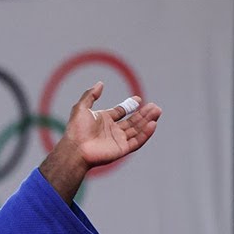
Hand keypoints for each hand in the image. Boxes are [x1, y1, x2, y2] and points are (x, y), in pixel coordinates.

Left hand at [39, 81, 162, 201]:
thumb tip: (100, 84)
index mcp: (104, 120)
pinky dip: (145, 134)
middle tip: (155, 106)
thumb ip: (90, 95)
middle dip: (144, 113)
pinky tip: (153, 124)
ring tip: (157, 111)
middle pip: (132, 121)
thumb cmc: (76, 130)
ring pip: (137, 130)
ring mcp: (117, 140)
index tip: (138, 100)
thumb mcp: (81, 108)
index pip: (121, 112)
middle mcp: (112, 130)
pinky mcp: (122, 149)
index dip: (130, 106)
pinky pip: (137, 141)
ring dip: (148, 121)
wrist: (75, 148)